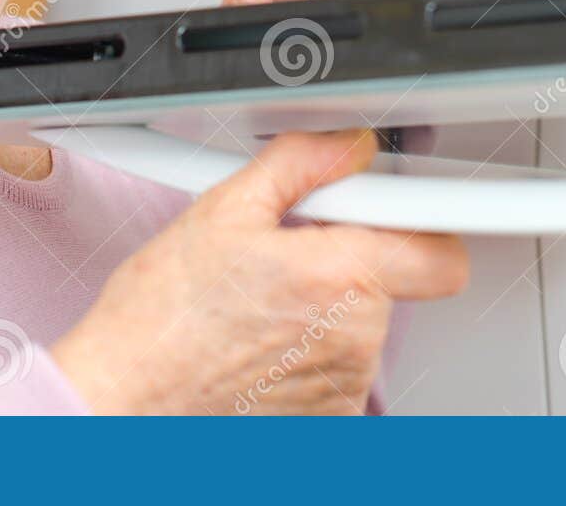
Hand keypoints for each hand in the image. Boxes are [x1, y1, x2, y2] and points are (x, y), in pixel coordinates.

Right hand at [51, 129, 468, 413]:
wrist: (123, 402)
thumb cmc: (159, 321)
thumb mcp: (223, 210)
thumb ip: (301, 163)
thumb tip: (347, 143)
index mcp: (342, 279)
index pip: (442, 251)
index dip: (421, 222)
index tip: (407, 209)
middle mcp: (355, 340)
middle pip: (394, 280)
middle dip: (353, 257)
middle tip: (290, 250)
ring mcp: (343, 388)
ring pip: (364, 325)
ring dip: (326, 306)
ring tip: (260, 300)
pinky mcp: (325, 421)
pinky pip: (340, 369)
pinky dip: (309, 351)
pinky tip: (258, 340)